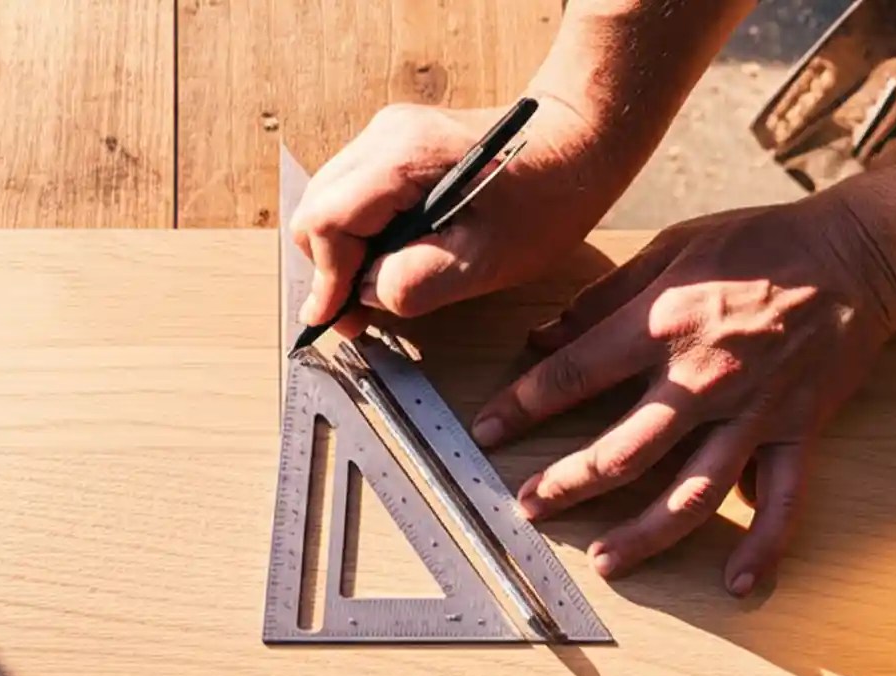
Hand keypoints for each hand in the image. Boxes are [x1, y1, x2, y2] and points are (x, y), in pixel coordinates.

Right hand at [288, 100, 625, 337]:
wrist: (578, 143)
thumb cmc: (545, 200)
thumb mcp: (486, 261)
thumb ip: (416, 283)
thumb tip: (363, 295)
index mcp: (404, 157)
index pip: (327, 220)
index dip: (325, 279)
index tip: (339, 322)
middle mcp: (384, 135)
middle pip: (317, 210)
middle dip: (328, 269)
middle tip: (356, 316)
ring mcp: (386, 134)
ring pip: (328, 203)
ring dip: (341, 253)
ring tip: (373, 291)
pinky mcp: (394, 143)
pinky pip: (352, 195)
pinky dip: (358, 234)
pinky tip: (390, 258)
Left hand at [470, 192, 895, 595]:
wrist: (855, 250)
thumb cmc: (758, 243)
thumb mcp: (667, 250)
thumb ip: (599, 300)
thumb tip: (540, 336)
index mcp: (662, 326)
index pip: (572, 376)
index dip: (521, 406)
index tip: (486, 430)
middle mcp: (703, 379)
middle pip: (622, 451)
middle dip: (567, 485)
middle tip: (528, 507)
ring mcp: (753, 413)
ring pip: (691, 493)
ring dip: (645, 534)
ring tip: (606, 561)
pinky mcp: (796, 432)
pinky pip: (781, 501)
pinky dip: (763, 547)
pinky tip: (737, 584)